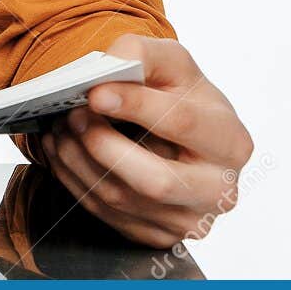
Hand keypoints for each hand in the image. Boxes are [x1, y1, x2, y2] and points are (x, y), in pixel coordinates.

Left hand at [39, 34, 253, 248]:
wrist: (179, 130)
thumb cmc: (179, 95)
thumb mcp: (170, 61)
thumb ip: (143, 53)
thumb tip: (111, 65)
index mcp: (232, 142)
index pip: (182, 123)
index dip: (135, 106)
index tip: (95, 93)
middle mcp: (219, 190)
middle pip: (155, 180)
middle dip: (102, 145)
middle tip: (71, 115)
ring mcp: (190, 220)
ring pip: (122, 198)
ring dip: (78, 161)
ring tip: (59, 128)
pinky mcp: (158, 236)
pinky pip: (106, 213)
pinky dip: (75, 180)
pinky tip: (64, 151)